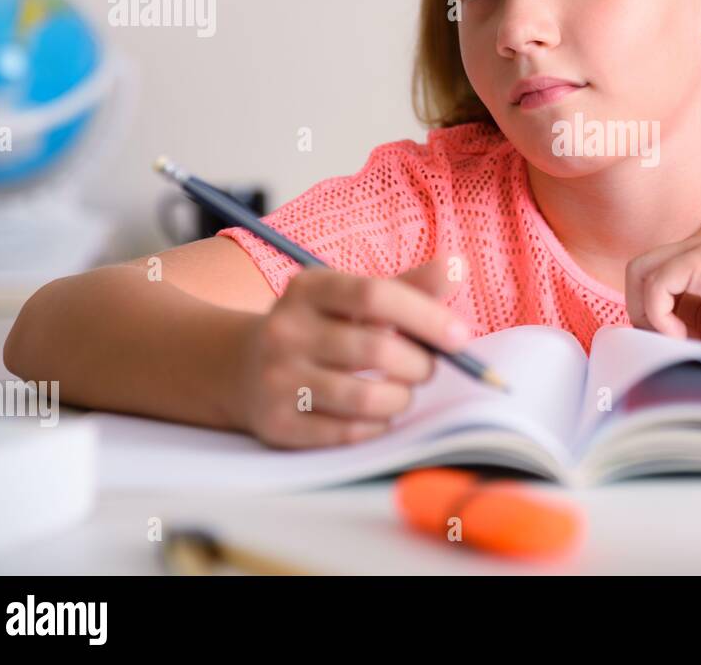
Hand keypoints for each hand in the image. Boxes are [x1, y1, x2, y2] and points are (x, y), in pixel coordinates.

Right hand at [233, 255, 470, 448]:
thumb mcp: (353, 298)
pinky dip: (377, 426)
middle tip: (427, 368)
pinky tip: (378, 414)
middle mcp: (286, 331)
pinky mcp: (277, 424)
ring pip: (367, 398)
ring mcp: (277, 379)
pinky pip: (348, 434)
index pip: (376, 296)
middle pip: (377, 351)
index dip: (426, 316)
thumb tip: (456, 268)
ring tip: (403, 391)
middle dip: (420, 365)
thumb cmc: (320, 328)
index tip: (459, 336)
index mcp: (309, 289)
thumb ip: (407, 286)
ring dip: (402, 399)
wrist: (241, 368)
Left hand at [624, 223, 700, 368]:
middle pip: (639, 267)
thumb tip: (635, 317)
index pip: (651, 269)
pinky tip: (688, 336)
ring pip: (640, 272)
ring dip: (649, 313)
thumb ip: (677, 307)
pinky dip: (660, 316)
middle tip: (671, 340)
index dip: (648, 308)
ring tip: (683, 339)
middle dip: (641, 309)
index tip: (673, 338)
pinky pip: (655, 285)